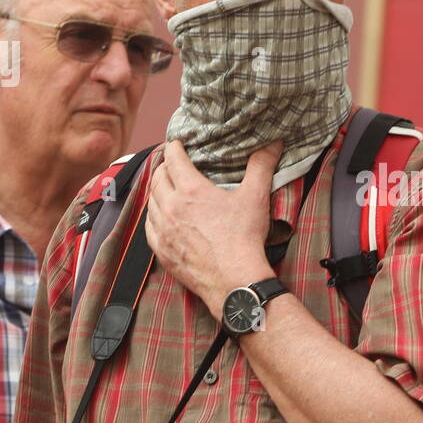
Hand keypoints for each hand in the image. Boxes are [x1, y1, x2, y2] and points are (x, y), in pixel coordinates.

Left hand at [145, 139, 281, 312]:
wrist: (234, 280)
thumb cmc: (244, 239)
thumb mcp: (255, 197)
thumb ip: (261, 166)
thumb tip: (272, 143)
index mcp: (191, 191)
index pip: (173, 159)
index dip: (174, 148)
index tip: (176, 144)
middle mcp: (171, 208)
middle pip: (157, 178)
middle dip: (164, 167)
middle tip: (172, 164)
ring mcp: (163, 230)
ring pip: (150, 201)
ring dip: (157, 191)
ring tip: (166, 188)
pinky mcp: (161, 250)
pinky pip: (149, 227)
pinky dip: (153, 216)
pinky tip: (161, 216)